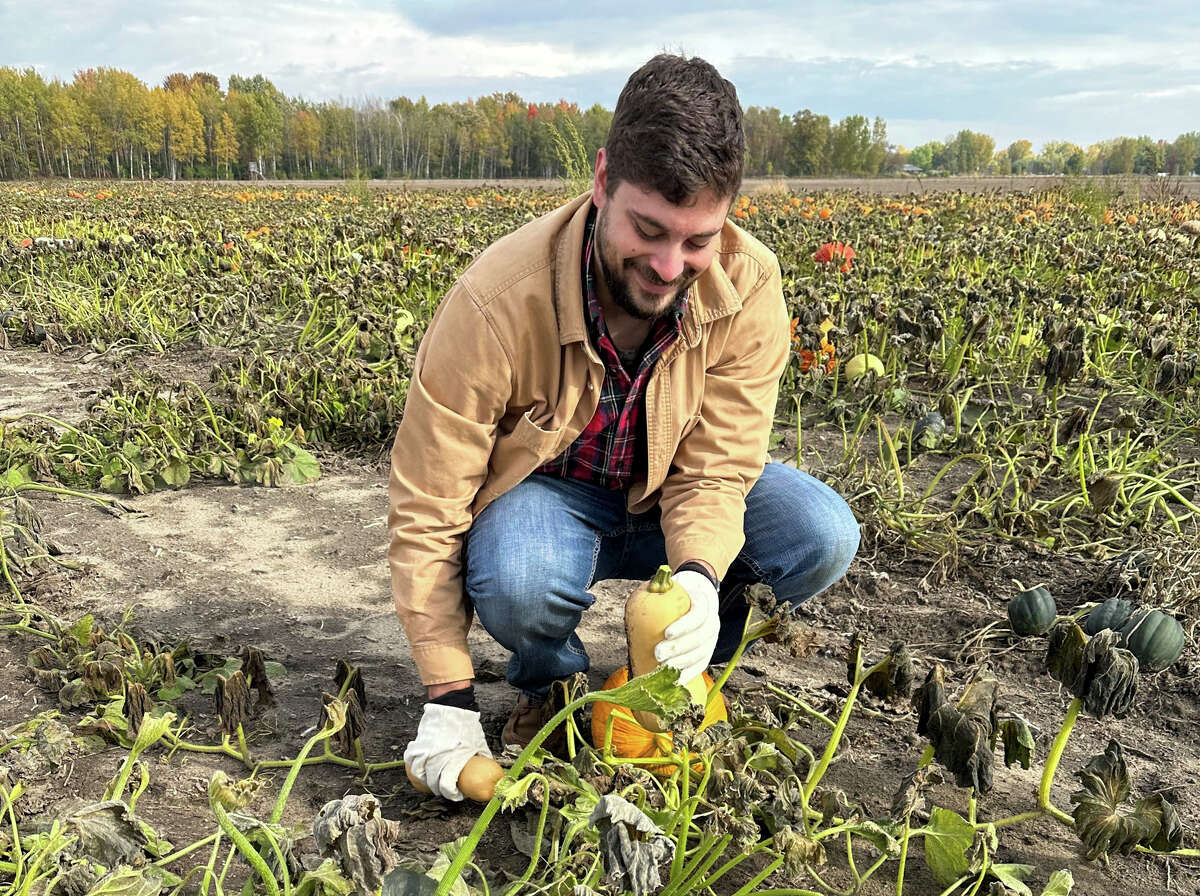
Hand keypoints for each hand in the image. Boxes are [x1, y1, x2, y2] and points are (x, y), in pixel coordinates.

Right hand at [403, 703, 491, 800]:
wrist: (451, 706)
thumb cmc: (466, 724)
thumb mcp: (479, 743)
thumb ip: (482, 758)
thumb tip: (489, 770)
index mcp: (454, 759)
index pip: (447, 786)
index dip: (451, 794)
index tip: (456, 794)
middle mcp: (438, 757)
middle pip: (433, 783)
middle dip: (439, 790)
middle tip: (445, 789)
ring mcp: (426, 751)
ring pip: (419, 774)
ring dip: (424, 781)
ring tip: (431, 782)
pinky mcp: (418, 744)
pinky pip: (411, 761)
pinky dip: (413, 767)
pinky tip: (419, 769)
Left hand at [654, 569, 719, 685]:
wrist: (698, 593)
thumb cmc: (679, 590)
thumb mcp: (672, 582)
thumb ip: (661, 585)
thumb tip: (649, 588)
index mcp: (705, 601)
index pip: (698, 614)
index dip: (684, 625)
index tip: (666, 633)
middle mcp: (713, 621)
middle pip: (700, 637)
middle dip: (678, 649)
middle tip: (657, 654)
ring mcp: (712, 638)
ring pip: (701, 653)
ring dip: (681, 664)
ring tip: (662, 669)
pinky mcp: (707, 651)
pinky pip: (700, 664)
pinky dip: (688, 673)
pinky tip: (674, 680)